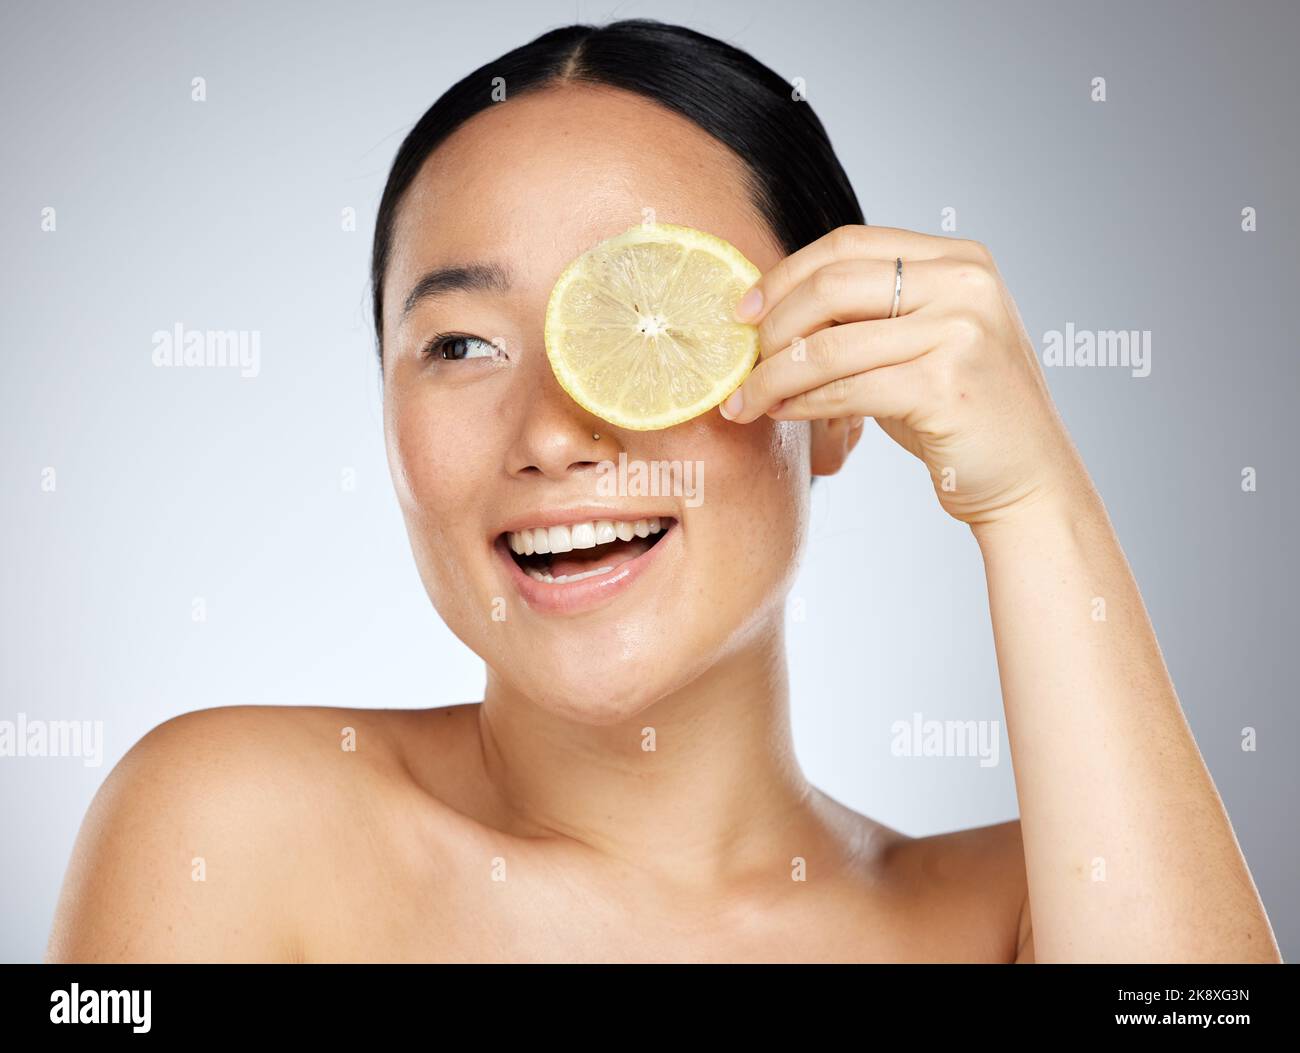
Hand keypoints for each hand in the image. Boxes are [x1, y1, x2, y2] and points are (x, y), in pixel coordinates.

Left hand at [720, 224, 1090, 527]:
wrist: (1028, 480)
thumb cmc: (960, 414)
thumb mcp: (920, 343)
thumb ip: (867, 315)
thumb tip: (770, 309)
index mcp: (959, 259)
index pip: (849, 244)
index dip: (786, 274)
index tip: (742, 310)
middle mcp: (966, 284)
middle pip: (833, 285)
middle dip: (772, 326)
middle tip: (740, 362)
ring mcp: (962, 331)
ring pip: (831, 344)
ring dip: (773, 375)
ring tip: (745, 400)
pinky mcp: (948, 385)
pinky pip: (847, 389)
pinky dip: (802, 403)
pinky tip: (781, 414)